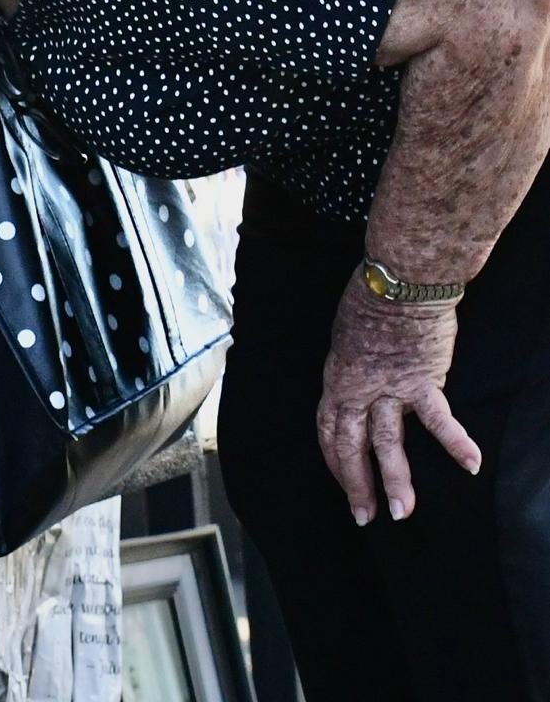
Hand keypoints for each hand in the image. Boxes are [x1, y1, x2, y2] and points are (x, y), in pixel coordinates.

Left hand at [316, 267, 481, 524]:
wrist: (396, 282)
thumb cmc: (371, 301)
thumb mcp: (348, 338)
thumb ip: (355, 368)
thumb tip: (365, 386)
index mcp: (338, 378)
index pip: (329, 429)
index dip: (335, 461)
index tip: (344, 487)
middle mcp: (358, 389)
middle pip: (351, 445)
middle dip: (357, 485)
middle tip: (366, 517)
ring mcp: (388, 388)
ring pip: (388, 443)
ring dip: (396, 481)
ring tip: (404, 513)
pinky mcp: (420, 381)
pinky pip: (437, 419)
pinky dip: (456, 443)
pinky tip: (472, 465)